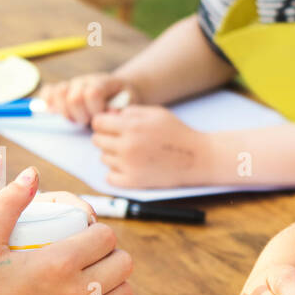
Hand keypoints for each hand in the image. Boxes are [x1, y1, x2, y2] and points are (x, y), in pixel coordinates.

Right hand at [0, 167, 133, 294]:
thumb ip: (8, 204)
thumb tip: (32, 175)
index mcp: (59, 264)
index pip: (106, 237)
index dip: (98, 231)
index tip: (85, 233)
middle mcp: (80, 294)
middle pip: (124, 263)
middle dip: (111, 254)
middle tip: (91, 254)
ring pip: (125, 294)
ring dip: (114, 281)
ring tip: (93, 276)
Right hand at [39, 72, 135, 126]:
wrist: (120, 91)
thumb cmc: (125, 102)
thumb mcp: (130, 104)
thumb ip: (122, 108)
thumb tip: (111, 113)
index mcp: (103, 82)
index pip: (92, 94)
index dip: (95, 110)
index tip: (100, 118)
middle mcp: (85, 81)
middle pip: (73, 98)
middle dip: (80, 116)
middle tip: (87, 122)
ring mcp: (71, 84)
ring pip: (59, 93)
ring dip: (65, 112)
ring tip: (75, 120)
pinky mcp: (61, 90)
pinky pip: (47, 92)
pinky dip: (48, 103)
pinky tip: (55, 113)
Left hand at [90, 105, 209, 188]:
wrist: (197, 158)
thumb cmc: (178, 133)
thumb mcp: (155, 113)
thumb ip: (130, 112)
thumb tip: (110, 116)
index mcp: (131, 126)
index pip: (98, 123)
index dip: (104, 123)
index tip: (113, 127)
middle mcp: (127, 146)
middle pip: (97, 140)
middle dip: (107, 138)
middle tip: (124, 140)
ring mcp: (129, 166)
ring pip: (103, 158)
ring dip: (113, 155)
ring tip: (132, 154)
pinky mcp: (133, 182)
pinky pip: (109, 177)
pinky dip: (116, 173)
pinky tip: (130, 167)